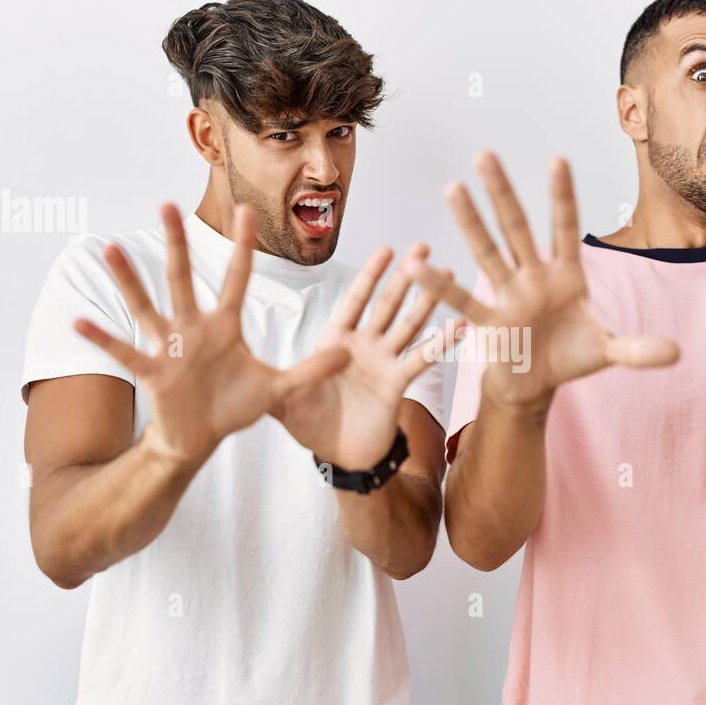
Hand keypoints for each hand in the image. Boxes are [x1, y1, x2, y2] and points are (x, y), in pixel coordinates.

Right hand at [74, 204, 350, 465]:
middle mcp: (194, 328)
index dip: (242, 248)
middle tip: (166, 205)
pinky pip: (125, 352)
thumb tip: (347, 355)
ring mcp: (170, 348)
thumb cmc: (234, 407)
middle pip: (184, 279)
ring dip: (130, 280)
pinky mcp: (153, 373)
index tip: (246, 210)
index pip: (237, 278)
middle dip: (177, 245)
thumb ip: (311, 372)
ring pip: (148, 307)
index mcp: (225, 326)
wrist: (202, 438)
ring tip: (111, 249)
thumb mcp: (278, 390)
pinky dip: (103, 337)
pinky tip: (79, 319)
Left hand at [275, 243, 461, 469]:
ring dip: (428, 301)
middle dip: (405, 277)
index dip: (369, 276)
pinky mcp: (398, 384)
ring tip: (448, 276)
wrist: (340, 456)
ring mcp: (384, 362)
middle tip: (424, 248)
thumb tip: (244, 367)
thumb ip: (273, 378)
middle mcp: (364, 346)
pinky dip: (441, 342)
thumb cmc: (312, 424)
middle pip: (387, 304)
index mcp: (335, 341)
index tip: (386, 249)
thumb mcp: (283, 399)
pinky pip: (421, 360)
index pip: (354, 301)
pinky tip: (461, 324)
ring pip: (409, 325)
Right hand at [401, 151, 678, 409]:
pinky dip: (441, 287)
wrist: (536, 385)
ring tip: (452, 188)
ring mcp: (508, 295)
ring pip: (487, 252)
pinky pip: (463, 301)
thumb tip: (677, 351)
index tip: (557, 159)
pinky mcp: (490, 322)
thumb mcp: (607, 352)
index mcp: (566, 276)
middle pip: (516, 227)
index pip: (564, 228)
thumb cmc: (570, 358)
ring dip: (470, 222)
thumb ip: (637, 349)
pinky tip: (418, 267)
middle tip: (486, 154)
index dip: (561, 197)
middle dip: (502, 193)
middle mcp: (533, 276)